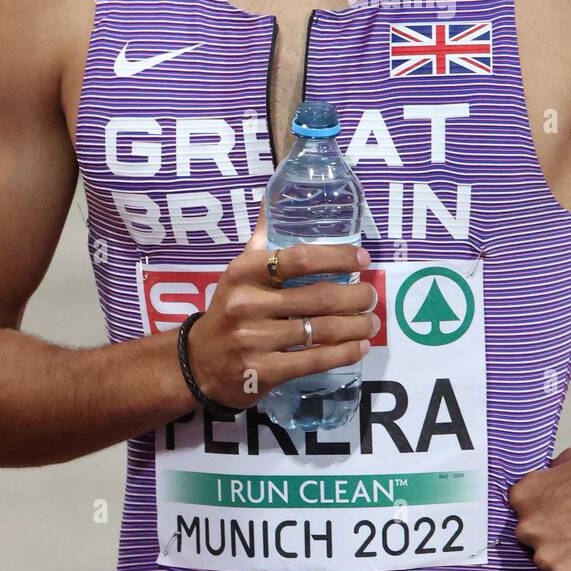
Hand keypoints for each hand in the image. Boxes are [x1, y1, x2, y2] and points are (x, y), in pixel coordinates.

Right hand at [184, 212, 378, 410]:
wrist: (198, 363)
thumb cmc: (229, 309)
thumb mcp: (238, 273)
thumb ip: (262, 241)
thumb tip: (275, 197)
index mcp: (244, 273)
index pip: (299, 258)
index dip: (337, 256)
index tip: (363, 259)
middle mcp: (248, 304)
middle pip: (318, 296)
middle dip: (355, 296)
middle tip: (371, 296)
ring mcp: (255, 340)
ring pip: (321, 330)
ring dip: (356, 325)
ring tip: (371, 322)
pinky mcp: (263, 372)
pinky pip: (314, 361)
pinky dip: (343, 353)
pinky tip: (359, 347)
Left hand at [508, 443, 570, 570]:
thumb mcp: (570, 460)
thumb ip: (547, 478)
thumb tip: (542, 486)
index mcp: (522, 497)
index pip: (521, 514)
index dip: (543, 516)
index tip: (561, 515)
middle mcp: (527, 528)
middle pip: (532, 543)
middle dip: (552, 539)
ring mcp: (546, 559)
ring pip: (550, 567)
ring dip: (568, 562)